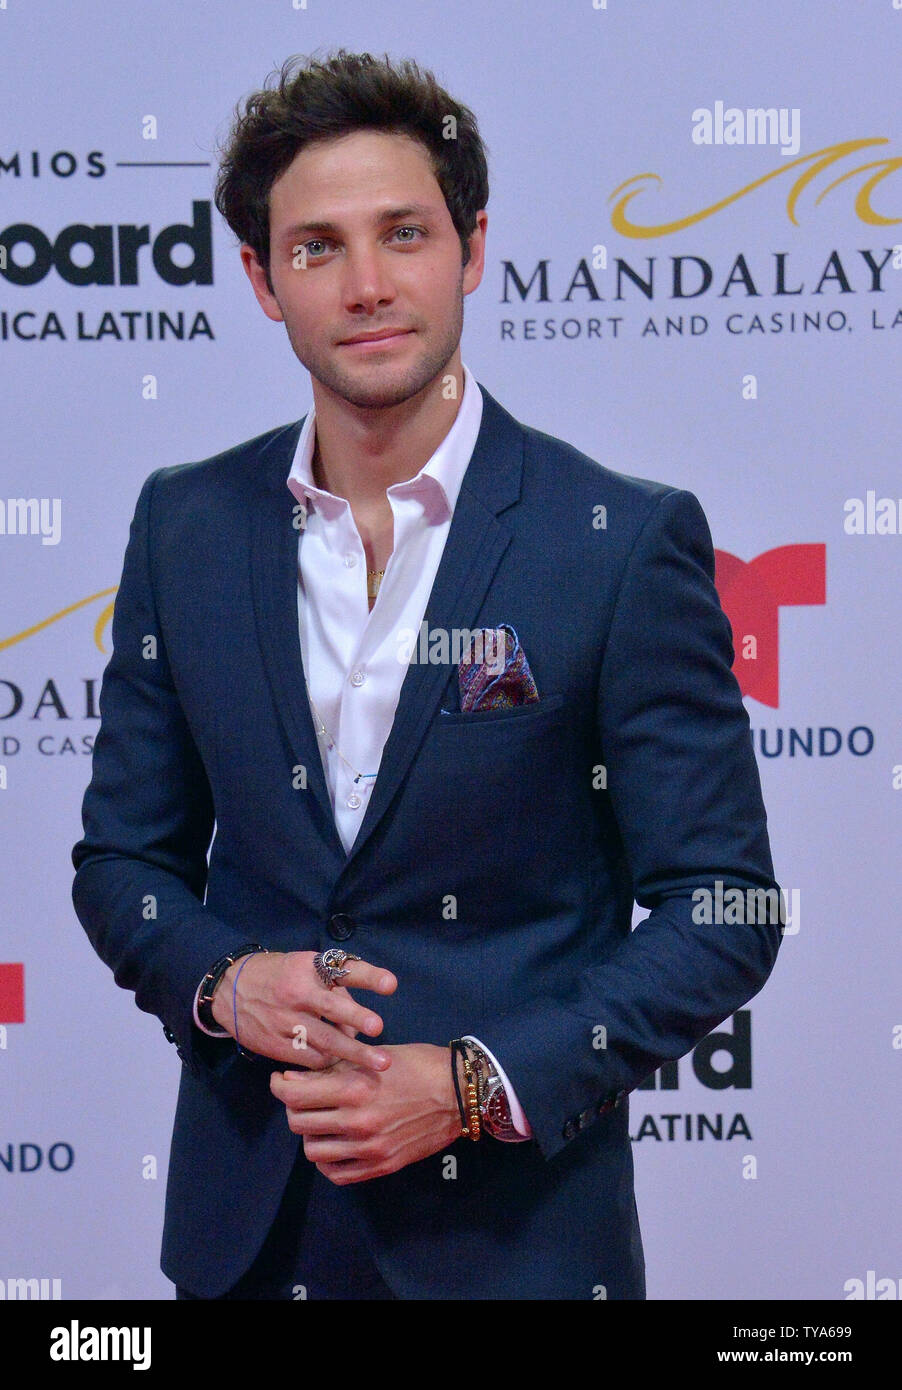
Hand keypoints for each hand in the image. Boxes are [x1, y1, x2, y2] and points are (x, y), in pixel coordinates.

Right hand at [210, 950, 396, 1069]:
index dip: (368, 977)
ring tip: (378, 1063)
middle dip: (358, 1019)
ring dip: (353, 1053)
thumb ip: (333, 989)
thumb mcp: (304, 967)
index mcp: (308, 969)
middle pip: (332, 1008)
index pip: (342, 969)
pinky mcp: (275, 1044)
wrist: (229, 989)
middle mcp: (297, 992)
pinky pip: (309, 1058)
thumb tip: (357, 1024)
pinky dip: (328, 1062)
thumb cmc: (280, 976)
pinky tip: (342, 1064)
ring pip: (324, 1041)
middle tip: (380, 1030)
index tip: (391, 985)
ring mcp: (285, 1020)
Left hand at [270, 1043, 463, 1183]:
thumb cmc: (416, 1065)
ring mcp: (368, 1148)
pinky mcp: (381, 1165)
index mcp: (354, 1089)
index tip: (280, 1081)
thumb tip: (296, 1078)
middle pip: (298, 1123)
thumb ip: (334, 1070)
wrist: (457, 1093)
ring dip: (310, 1135)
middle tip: (301, 1098)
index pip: (294, 1094)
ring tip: (320, 1122)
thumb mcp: (373, 1059)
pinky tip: (334, 1145)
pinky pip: (337, 1173)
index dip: (279, 1086)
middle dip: (293, 1108)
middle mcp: (357, 1121)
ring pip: (312, 1151)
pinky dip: (328, 1161)